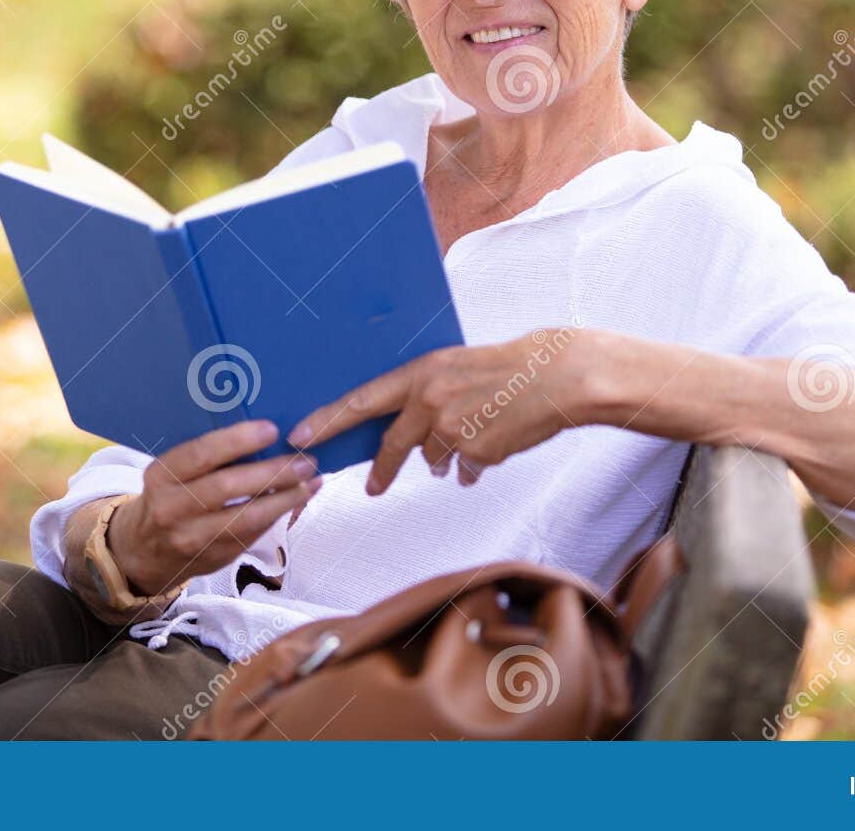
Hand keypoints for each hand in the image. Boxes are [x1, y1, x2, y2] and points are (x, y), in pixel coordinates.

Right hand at [106, 420, 321, 595]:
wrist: (142, 550)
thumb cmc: (168, 496)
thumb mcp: (172, 472)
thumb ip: (207, 457)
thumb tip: (264, 432)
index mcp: (161, 477)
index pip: (200, 454)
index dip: (238, 440)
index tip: (271, 429)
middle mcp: (172, 509)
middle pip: (228, 488)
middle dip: (272, 473)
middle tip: (305, 460)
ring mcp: (193, 539)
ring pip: (246, 519)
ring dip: (285, 499)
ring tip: (311, 481)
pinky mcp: (213, 559)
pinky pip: (251, 536)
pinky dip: (278, 516)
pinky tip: (297, 500)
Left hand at [287, 327, 602, 494]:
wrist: (553, 376)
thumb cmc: (506, 368)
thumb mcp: (456, 367)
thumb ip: (428, 395)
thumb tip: (415, 441)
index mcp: (421, 372)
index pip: (361, 400)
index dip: (327, 420)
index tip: (301, 436)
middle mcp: (429, 399)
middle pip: (394, 444)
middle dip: (383, 470)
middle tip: (372, 487)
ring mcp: (452, 427)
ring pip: (436, 458)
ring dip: (449, 456)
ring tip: (478, 433)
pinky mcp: (476, 450)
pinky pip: (466, 468)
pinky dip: (476, 464)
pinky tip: (497, 442)